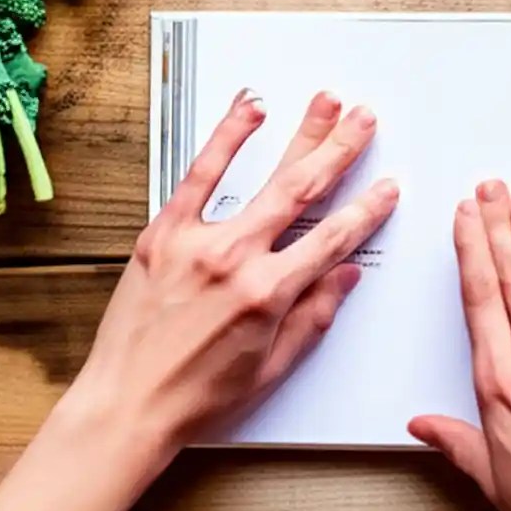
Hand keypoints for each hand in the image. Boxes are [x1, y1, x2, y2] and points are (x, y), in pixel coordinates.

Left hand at [0, 89, 397, 510]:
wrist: (124, 406)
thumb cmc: (195, 398)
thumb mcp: (272, 368)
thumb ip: (313, 316)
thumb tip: (346, 274)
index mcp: (267, 294)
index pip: (332, 240)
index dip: (366, 210)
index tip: (386, 188)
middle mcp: (235, 258)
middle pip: (303, 192)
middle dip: (341, 151)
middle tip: (364, 119)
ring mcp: (197, 241)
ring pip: (261, 177)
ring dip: (299, 136)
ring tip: (324, 104)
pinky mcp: (162, 234)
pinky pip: (198, 176)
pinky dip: (224, 140)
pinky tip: (248, 112)